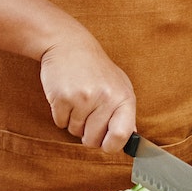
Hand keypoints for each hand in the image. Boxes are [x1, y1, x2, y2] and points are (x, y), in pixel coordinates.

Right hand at [38, 36, 136, 151]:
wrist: (68, 44)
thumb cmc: (95, 68)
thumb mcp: (119, 84)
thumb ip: (125, 112)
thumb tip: (131, 138)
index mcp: (123, 97)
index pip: (122, 135)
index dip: (112, 146)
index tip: (105, 143)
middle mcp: (105, 98)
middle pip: (93, 140)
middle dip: (87, 134)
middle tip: (86, 114)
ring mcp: (83, 98)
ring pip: (74, 132)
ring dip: (73, 122)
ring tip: (77, 99)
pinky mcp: (63, 98)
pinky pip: (59, 123)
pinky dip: (60, 115)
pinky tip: (66, 97)